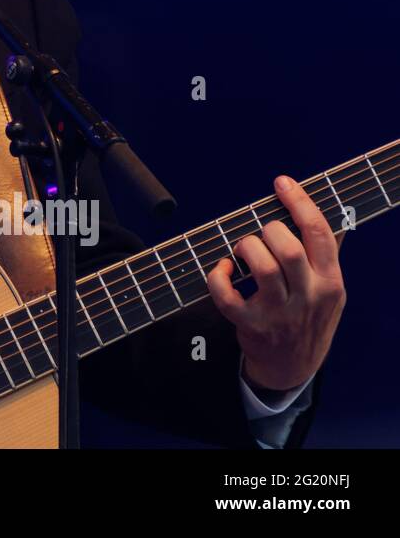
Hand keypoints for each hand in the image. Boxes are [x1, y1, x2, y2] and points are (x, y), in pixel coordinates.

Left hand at [207, 175, 345, 390]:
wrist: (293, 367)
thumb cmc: (307, 316)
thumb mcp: (328, 288)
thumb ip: (323, 254)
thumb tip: (314, 207)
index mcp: (331, 282)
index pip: (320, 234)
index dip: (300, 202)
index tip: (282, 182)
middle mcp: (309, 298)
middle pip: (290, 250)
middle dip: (270, 230)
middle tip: (262, 232)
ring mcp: (280, 314)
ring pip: (263, 269)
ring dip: (246, 247)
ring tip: (242, 249)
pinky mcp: (251, 326)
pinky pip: (227, 296)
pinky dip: (218, 276)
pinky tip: (222, 269)